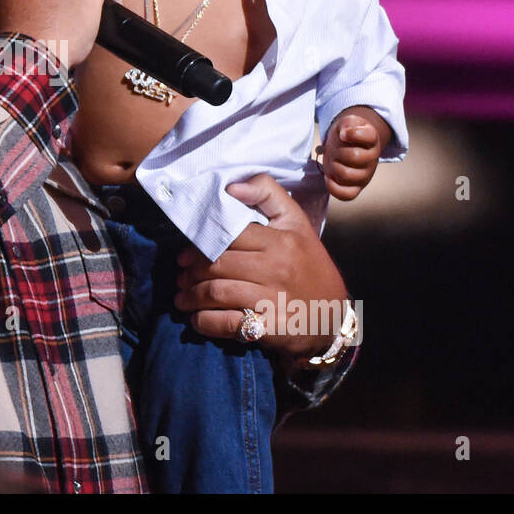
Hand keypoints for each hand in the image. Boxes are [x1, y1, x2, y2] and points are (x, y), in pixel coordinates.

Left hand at [173, 174, 347, 365]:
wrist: (333, 315)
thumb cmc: (307, 264)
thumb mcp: (296, 222)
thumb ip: (267, 194)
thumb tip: (231, 186)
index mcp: (281, 239)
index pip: (228, 235)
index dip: (200, 244)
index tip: (186, 254)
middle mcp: (277, 267)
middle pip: (217, 265)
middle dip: (191, 272)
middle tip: (181, 276)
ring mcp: (274, 298)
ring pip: (217, 292)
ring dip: (191, 297)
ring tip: (183, 298)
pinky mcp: (270, 327)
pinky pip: (227, 323)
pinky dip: (205, 322)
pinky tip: (197, 319)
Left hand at [319, 107, 386, 200]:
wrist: (347, 147)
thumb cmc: (346, 135)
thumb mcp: (347, 123)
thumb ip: (348, 123)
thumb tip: (345, 133)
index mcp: (372, 140)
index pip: (368, 136)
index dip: (353, 134)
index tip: (343, 134)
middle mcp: (372, 159)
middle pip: (353, 156)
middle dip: (337, 150)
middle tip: (333, 149)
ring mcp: (365, 175)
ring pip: (347, 175)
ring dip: (332, 167)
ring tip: (331, 161)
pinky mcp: (356, 187)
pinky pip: (346, 195)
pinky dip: (333, 186)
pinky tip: (328, 176)